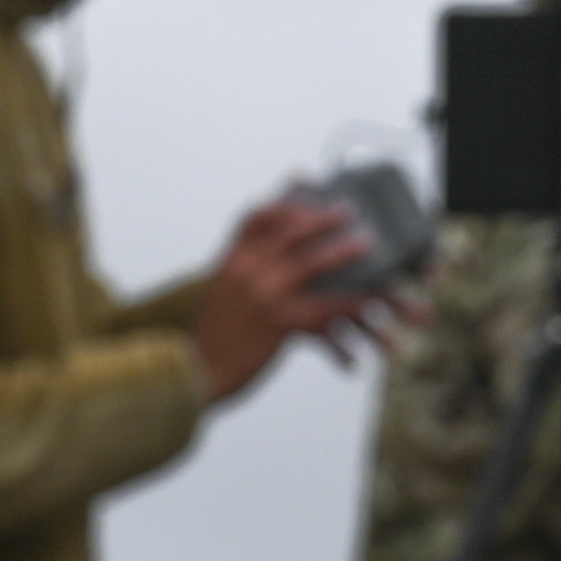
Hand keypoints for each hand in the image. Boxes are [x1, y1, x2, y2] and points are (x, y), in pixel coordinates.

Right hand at [192, 199, 386, 402]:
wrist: (192, 376)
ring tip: (366, 242)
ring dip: (341, 249)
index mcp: (228, 263)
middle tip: (344, 210)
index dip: (283, 201)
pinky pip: (325, 307)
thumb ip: (233, 282)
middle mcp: (244, 272)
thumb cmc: (200, 346)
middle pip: (288, 231)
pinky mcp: (280, 323)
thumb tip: (245, 275)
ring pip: (311, 262)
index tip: (301, 184)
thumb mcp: (213, 302)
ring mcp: (262, 295)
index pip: (255, 218)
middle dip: (319, 217)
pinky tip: (368, 299)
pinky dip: (350, 302)